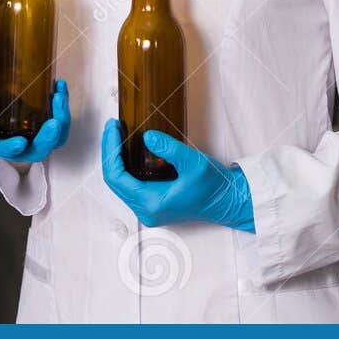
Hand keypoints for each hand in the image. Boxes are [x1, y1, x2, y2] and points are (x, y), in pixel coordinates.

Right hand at [0, 80, 69, 161]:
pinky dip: (63, 106)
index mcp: (4, 146)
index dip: (13, 148)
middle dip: (49, 137)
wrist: (4, 115)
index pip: (8, 151)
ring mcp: (40, 139)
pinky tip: (60, 88)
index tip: (20, 143)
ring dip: (62, 119)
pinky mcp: (51, 129)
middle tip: (54, 122)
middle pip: (40, 149)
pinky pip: (62, 123)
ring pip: (57, 137)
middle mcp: (25, 148)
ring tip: (59, 96)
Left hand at [100, 119, 254, 231]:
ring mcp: (148, 209)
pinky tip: (128, 149)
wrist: (228, 201)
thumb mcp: (194, 163)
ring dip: (116, 158)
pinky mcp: (153, 203)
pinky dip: (126, 165)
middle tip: (113, 127)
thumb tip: (147, 137)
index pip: (116, 177)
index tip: (113, 128)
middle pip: (115, 180)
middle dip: (110, 151)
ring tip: (118, 135)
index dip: (110, 150)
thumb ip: (169, 149)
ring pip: (121, 182)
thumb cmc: (214, 187)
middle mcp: (146, 210)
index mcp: (151, 204)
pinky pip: (130, 184)